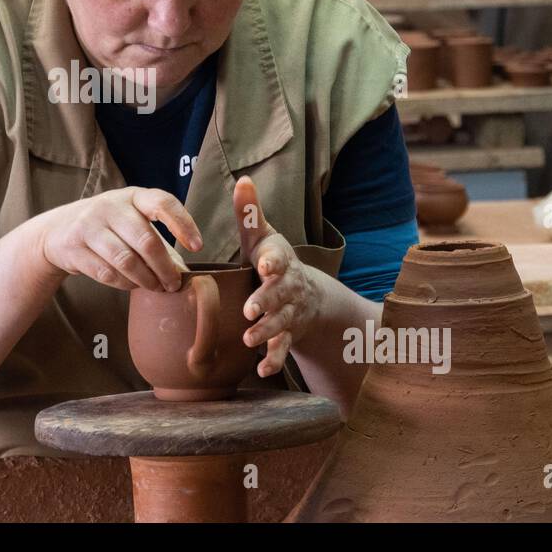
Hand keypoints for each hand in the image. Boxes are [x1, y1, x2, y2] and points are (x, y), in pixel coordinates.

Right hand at [36, 187, 202, 291]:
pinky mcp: (75, 248)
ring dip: (146, 279)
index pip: (162, 203)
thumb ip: (158, 243)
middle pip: (146, 240)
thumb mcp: (132, 223)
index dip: (183, 224)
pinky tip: (133, 285)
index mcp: (132, 196)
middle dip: (164, 268)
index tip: (197, 246)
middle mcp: (110, 206)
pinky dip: (125, 284)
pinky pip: (107, 273)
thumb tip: (183, 273)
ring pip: (126, 261)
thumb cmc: (107, 227)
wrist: (57, 231)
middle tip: (173, 284)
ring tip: (156, 287)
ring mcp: (90, 226)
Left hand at [234, 175, 326, 377]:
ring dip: (266, 332)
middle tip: (251, 309)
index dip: (273, 261)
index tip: (265, 265)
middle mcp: (288, 287)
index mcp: (280, 261)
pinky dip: (274, 360)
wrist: (308, 295)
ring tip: (249, 338)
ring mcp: (290, 313)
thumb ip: (250, 213)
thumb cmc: (273, 260)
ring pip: (281, 324)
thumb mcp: (263, 237)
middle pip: (280, 295)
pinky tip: (262, 371)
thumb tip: (243, 180)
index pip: (279, 259)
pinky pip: (283, 350)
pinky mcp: (287, 335)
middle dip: (267, 301)